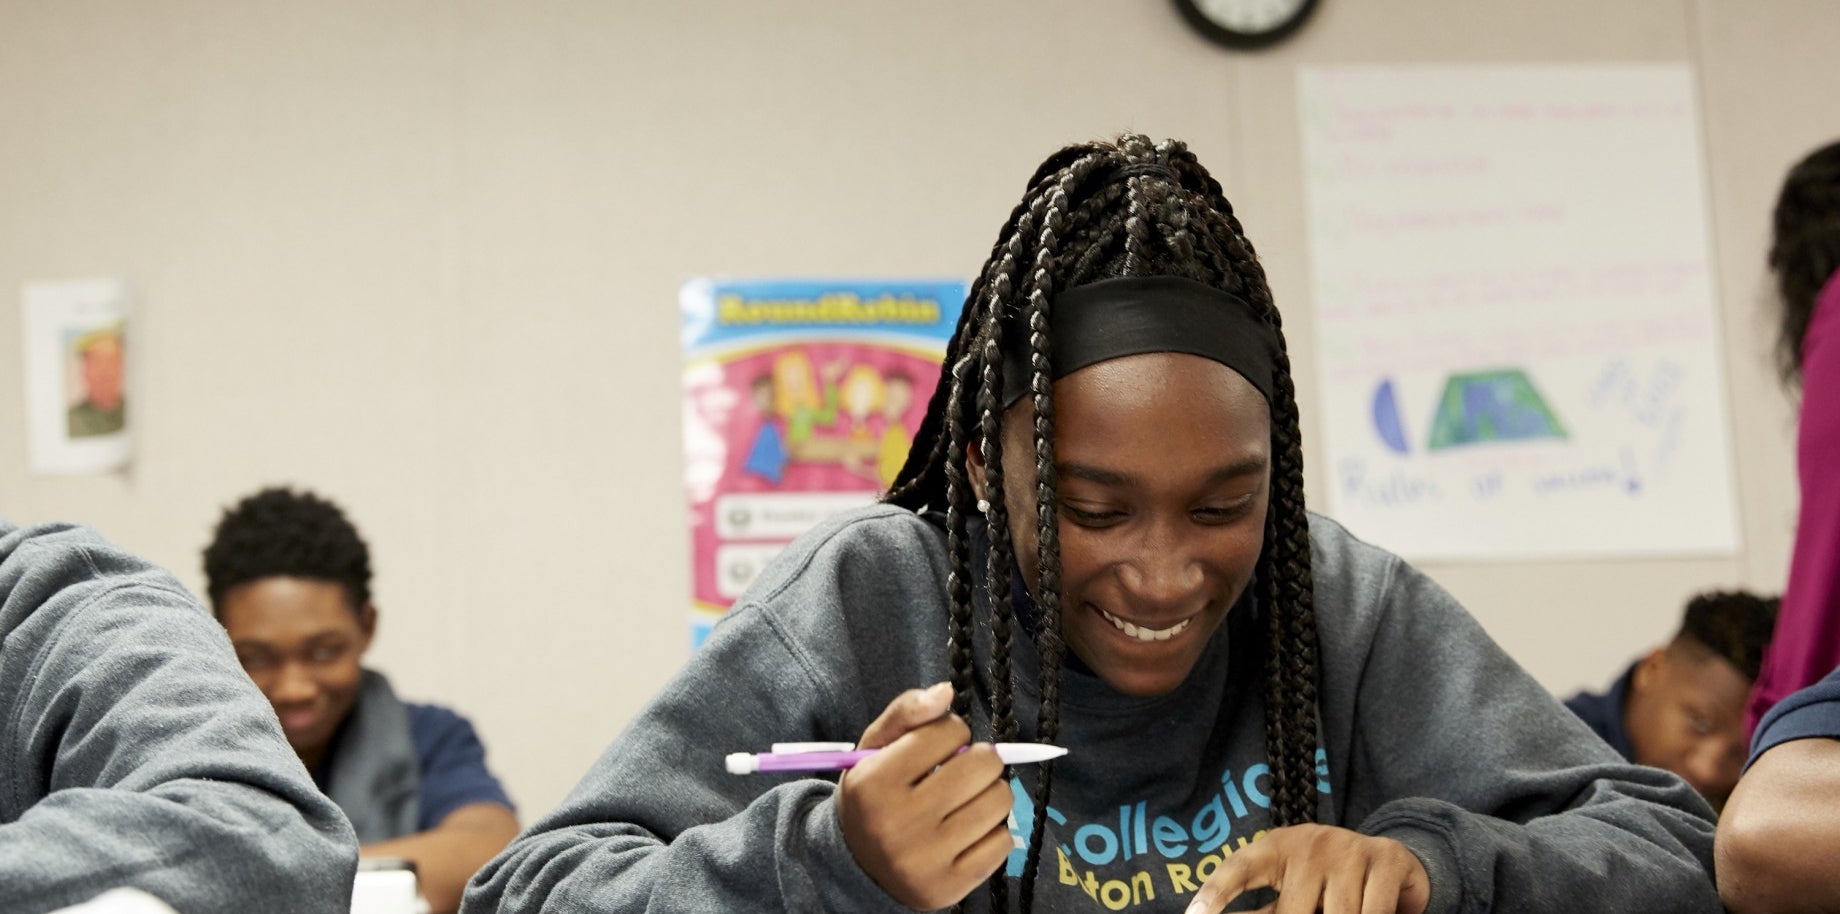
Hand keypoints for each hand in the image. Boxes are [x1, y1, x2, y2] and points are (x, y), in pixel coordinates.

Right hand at [837, 683, 1012, 910]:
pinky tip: (968, 831)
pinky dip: (993, 831)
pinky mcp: (950, 888)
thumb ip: (906, 712)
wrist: (858, 866)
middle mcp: (897, 824)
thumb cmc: (874, 795)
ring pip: (1000, 802)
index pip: (948, 731)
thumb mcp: (875, 748)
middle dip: (979, 760)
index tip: (940, 746)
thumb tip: (947, 691)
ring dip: (990, 793)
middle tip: (962, 771)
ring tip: (966, 800)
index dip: (952, 732)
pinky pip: (1004, 843)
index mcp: (873, 783)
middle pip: (983, 765)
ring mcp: (925, 861)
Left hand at [1185, 824, 1428, 913]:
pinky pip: (1374, 913)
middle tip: (1318, 909)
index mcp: (1276, 849)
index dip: (1216, 891)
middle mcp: (1309, 842)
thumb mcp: (1293, 892)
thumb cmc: (1326, 882)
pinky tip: (1374, 910)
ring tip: (1346, 909)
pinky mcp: (1385, 857)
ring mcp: (1348, 846)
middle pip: (1294, 913)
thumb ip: (1263, 912)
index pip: (1238, 868)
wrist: (1389, 862)